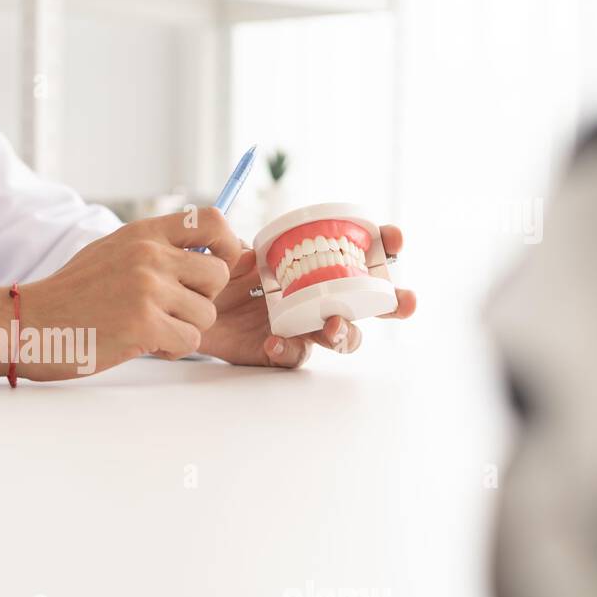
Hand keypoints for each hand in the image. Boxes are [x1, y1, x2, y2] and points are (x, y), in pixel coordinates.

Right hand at [0, 208, 244, 380]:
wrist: (29, 323)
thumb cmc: (71, 295)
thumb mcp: (112, 252)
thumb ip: (154, 249)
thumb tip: (205, 254)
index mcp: (143, 233)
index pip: (211, 221)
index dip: (228, 245)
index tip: (218, 266)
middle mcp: (149, 255)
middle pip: (218, 275)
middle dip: (202, 299)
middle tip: (172, 309)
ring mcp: (147, 289)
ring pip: (206, 314)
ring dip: (184, 329)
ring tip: (150, 328)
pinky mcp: (143, 324)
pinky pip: (189, 342)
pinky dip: (172, 350)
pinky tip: (143, 344)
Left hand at [197, 224, 416, 367]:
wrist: (191, 305)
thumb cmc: (220, 272)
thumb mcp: (231, 252)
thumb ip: (243, 252)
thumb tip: (250, 257)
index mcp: (316, 266)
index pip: (361, 253)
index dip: (384, 246)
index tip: (394, 239)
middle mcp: (318, 298)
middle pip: (368, 304)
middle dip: (392, 302)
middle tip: (404, 302)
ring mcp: (303, 326)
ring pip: (340, 336)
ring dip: (344, 332)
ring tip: (331, 327)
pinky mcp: (280, 351)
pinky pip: (294, 357)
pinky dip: (288, 350)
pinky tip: (274, 342)